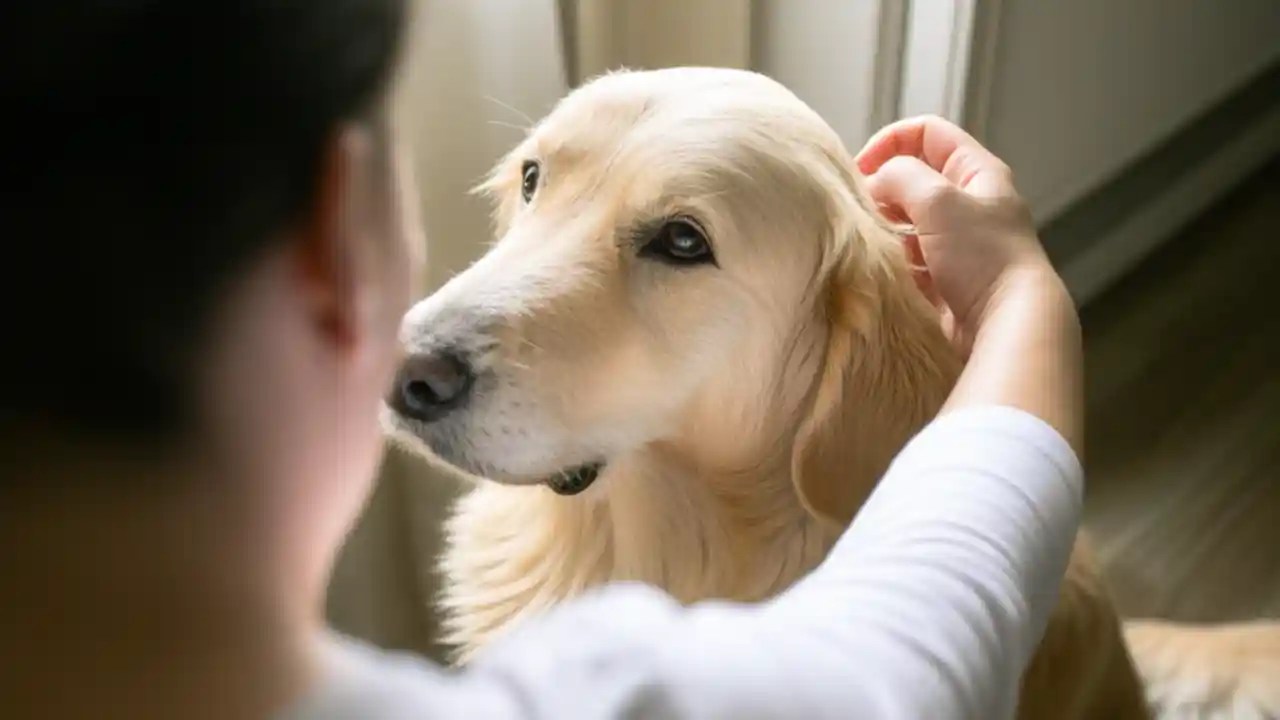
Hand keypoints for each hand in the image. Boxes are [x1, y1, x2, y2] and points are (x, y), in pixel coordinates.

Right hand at [856, 115, 1059, 349]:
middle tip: (863, 210)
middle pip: (915, 177)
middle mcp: (971, 202)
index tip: (861, 169)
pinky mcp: (947, 277)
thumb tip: (876, 182)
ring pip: (908, 219)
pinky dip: (895, 259)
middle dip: (883, 189)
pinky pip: (910, 257)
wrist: (1009, 323)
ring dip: (886, 226)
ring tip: (873, 242)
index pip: (928, 132)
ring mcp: (959, 241)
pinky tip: (886, 269)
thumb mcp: (938, 200)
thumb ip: (900, 176)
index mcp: (978, 172)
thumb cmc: (981, 256)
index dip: (891, 142)